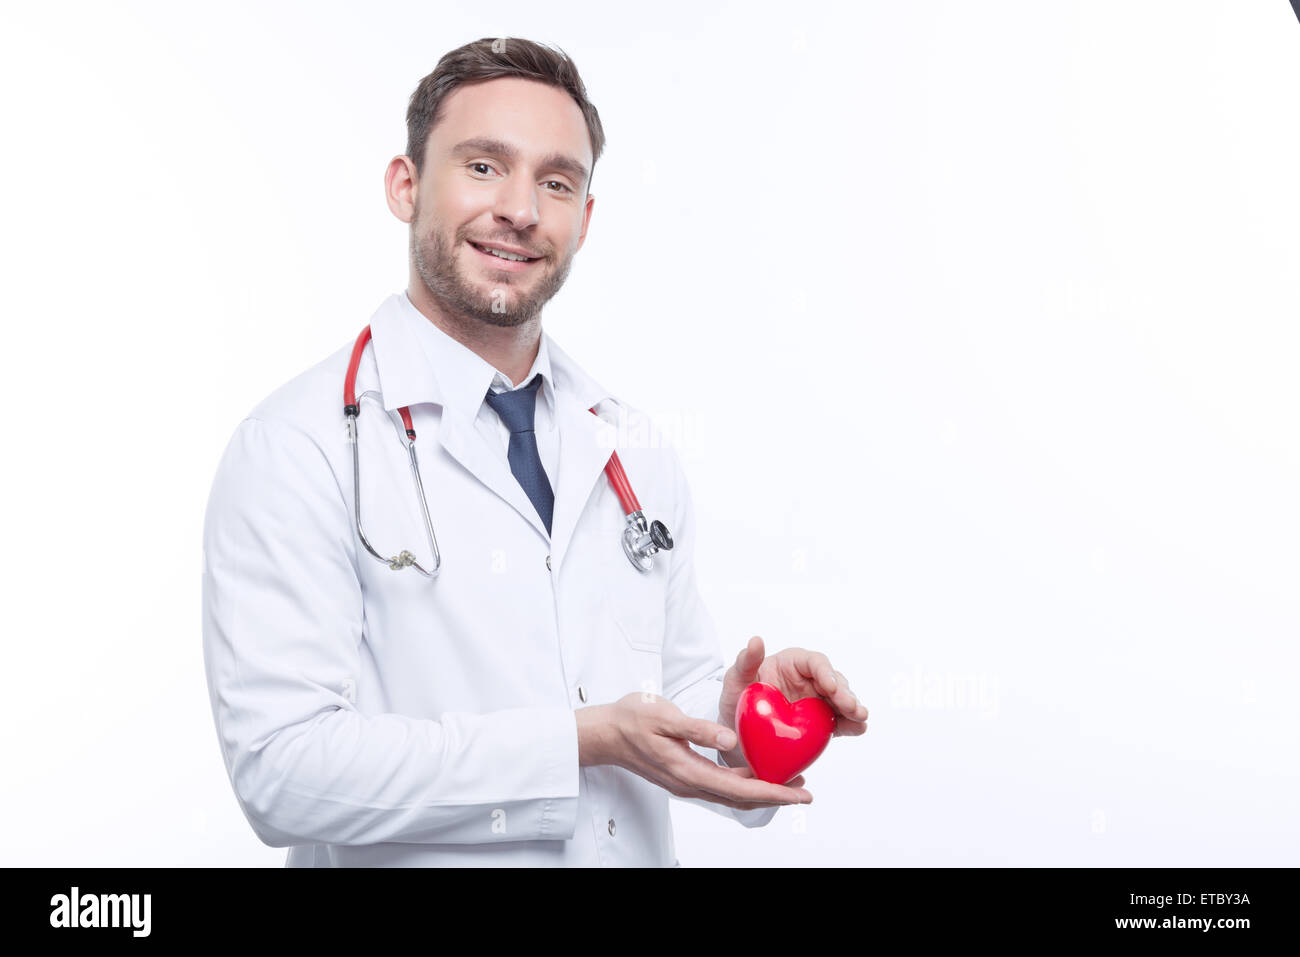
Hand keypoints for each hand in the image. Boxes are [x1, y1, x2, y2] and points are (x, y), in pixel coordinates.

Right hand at [578, 693, 812, 810]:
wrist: (603, 733)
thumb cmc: (631, 719)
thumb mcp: (664, 715)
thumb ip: (698, 729)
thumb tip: (731, 740)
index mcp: (688, 770)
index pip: (740, 789)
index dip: (774, 793)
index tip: (800, 794)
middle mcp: (689, 783)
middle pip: (741, 799)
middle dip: (776, 797)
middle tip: (805, 793)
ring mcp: (685, 782)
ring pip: (732, 796)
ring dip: (762, 793)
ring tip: (789, 784)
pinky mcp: (683, 775)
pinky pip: (721, 787)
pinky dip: (744, 785)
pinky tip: (755, 773)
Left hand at [717, 636, 868, 770]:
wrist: (736, 731)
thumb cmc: (736, 698)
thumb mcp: (735, 680)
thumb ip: (746, 661)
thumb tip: (756, 640)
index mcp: (792, 663)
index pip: (814, 662)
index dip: (826, 672)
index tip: (829, 686)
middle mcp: (808, 680)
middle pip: (833, 682)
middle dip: (845, 694)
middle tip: (851, 708)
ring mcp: (816, 701)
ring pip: (840, 701)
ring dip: (852, 709)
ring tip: (860, 720)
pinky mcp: (820, 722)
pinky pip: (838, 722)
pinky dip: (850, 725)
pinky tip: (858, 729)